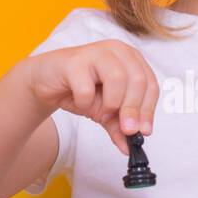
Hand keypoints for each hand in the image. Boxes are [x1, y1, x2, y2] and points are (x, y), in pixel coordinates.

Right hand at [25, 40, 159, 155]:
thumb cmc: (80, 89)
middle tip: (127, 130)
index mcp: (131, 59)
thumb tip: (129, 147)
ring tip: (100, 113)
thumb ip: (119, 127)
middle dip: (133, 110)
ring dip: (111, 104)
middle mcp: (117, 50)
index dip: (148, 110)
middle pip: (138, 80)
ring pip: (117, 79)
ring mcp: (96, 52)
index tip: (143, 132)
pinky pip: (86, 88)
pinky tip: (79, 101)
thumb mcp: (105, 112)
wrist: (46, 82)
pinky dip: (85, 102)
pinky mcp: (74, 61)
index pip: (150, 84)